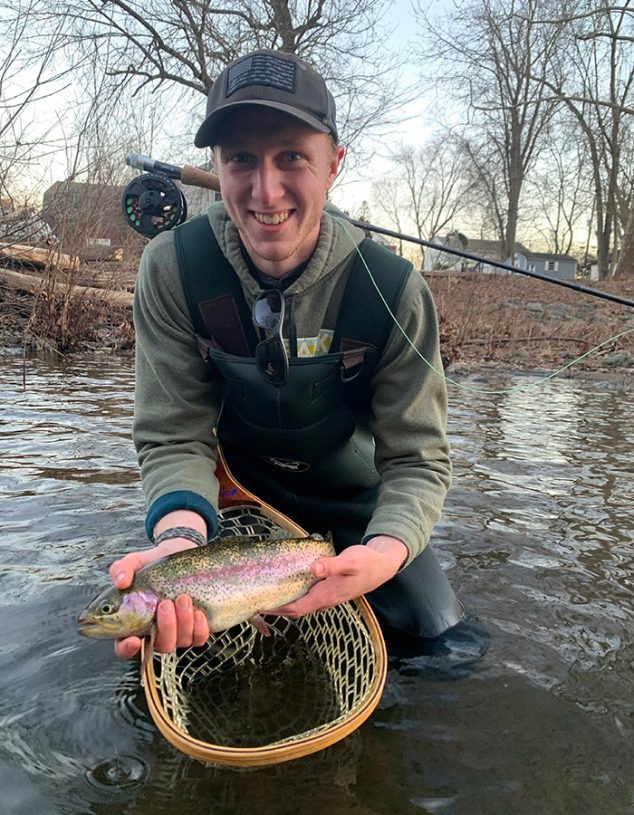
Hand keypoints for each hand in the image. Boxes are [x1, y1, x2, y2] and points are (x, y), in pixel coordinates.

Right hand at [108, 537, 209, 658]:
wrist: (187, 551)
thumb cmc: (159, 562)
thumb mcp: (137, 561)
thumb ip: (122, 568)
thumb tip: (120, 582)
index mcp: (136, 620)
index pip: (125, 646)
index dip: (126, 649)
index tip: (134, 640)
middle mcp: (157, 630)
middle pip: (160, 646)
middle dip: (165, 627)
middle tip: (166, 603)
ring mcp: (179, 631)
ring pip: (180, 642)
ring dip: (183, 622)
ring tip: (183, 598)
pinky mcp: (198, 627)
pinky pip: (199, 638)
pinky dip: (199, 628)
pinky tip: (198, 611)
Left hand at [268, 536, 407, 617]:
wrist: (382, 566)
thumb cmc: (366, 563)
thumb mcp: (349, 561)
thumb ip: (331, 565)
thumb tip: (312, 568)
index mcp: (327, 596)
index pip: (297, 609)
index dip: (278, 610)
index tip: (261, 607)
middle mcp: (326, 600)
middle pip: (296, 610)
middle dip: (277, 610)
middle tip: (256, 604)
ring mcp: (328, 597)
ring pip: (302, 605)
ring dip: (285, 604)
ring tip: (267, 596)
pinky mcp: (329, 590)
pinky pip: (308, 597)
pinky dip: (295, 596)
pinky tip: (288, 586)